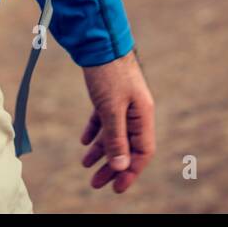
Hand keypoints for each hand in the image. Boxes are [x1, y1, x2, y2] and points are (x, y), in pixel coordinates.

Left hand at [80, 49, 154, 193]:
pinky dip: (95, 132)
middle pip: (127, 146)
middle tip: (96, 183)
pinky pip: (105, 120)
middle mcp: (136, 111)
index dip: (130, 171)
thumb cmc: (108, 72)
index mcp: (143, 115)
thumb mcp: (111, 109)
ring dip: (102, 151)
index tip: (116, 187)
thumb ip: (116, 138)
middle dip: (113, 166)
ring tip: (85, 165)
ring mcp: (123, 102)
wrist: (99, 39)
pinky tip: (84, 142)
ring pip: (114, 134)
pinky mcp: (110, 95)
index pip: (142, 151)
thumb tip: (121, 167)